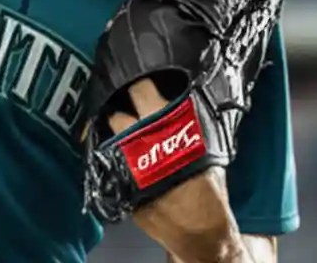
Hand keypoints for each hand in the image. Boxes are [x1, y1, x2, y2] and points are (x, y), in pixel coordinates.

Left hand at [108, 79, 251, 262]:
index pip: (139, 88)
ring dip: (116, 137)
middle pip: (116, 113)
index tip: (141, 87)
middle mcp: (138, 137)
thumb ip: (185, 120)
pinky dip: (115, 159)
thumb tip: (176, 101)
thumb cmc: (207, 188)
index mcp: (162, 122)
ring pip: (109, 137)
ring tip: (129, 142)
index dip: (139, 86)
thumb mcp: (205, 144)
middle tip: (133, 118)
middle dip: (122, 114)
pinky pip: (109, 161)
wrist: (199, 229)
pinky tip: (126, 162)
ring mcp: (123, 159)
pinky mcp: (115, 181)